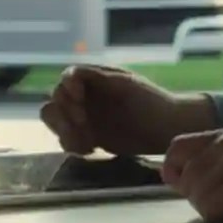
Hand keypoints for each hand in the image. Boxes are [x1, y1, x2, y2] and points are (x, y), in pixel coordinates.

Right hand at [40, 65, 218, 155]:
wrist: (167, 128)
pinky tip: (92, 149)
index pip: (65, 80)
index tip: (80, 100)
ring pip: (55, 122)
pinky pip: (67, 141)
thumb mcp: (125, 83)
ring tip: (85, 141)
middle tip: (83, 124)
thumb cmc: (150, 100)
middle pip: (54, 102)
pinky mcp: (88, 138)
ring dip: (63, 130)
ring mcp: (84, 118)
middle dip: (63, 114)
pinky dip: (73, 145)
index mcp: (91, 79)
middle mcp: (83, 97)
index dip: (67, 90)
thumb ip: (97, 77)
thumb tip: (69, 74)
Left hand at [161, 129, 222, 222]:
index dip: (172, 169)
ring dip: (211, 209)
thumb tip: (184, 174)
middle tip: (222, 204)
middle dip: (196, 195)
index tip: (178, 183)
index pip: (178, 147)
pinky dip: (221, 218)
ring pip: (196, 196)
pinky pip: (209, 210)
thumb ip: (219, 158)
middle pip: (185, 177)